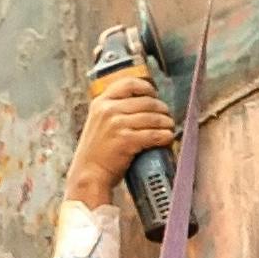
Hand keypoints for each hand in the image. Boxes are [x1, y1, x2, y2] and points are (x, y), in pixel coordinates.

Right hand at [66, 62, 179, 208]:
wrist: (88, 174)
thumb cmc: (96, 152)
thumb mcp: (98, 122)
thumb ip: (113, 110)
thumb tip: (141, 104)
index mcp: (101, 102)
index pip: (128, 83)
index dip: (146, 87)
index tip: (154, 94)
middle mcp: (108, 110)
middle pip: (146, 101)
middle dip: (161, 109)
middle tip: (166, 116)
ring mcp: (117, 124)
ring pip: (153, 117)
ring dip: (166, 122)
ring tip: (170, 127)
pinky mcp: (126, 140)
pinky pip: (153, 134)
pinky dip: (165, 136)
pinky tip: (168, 138)